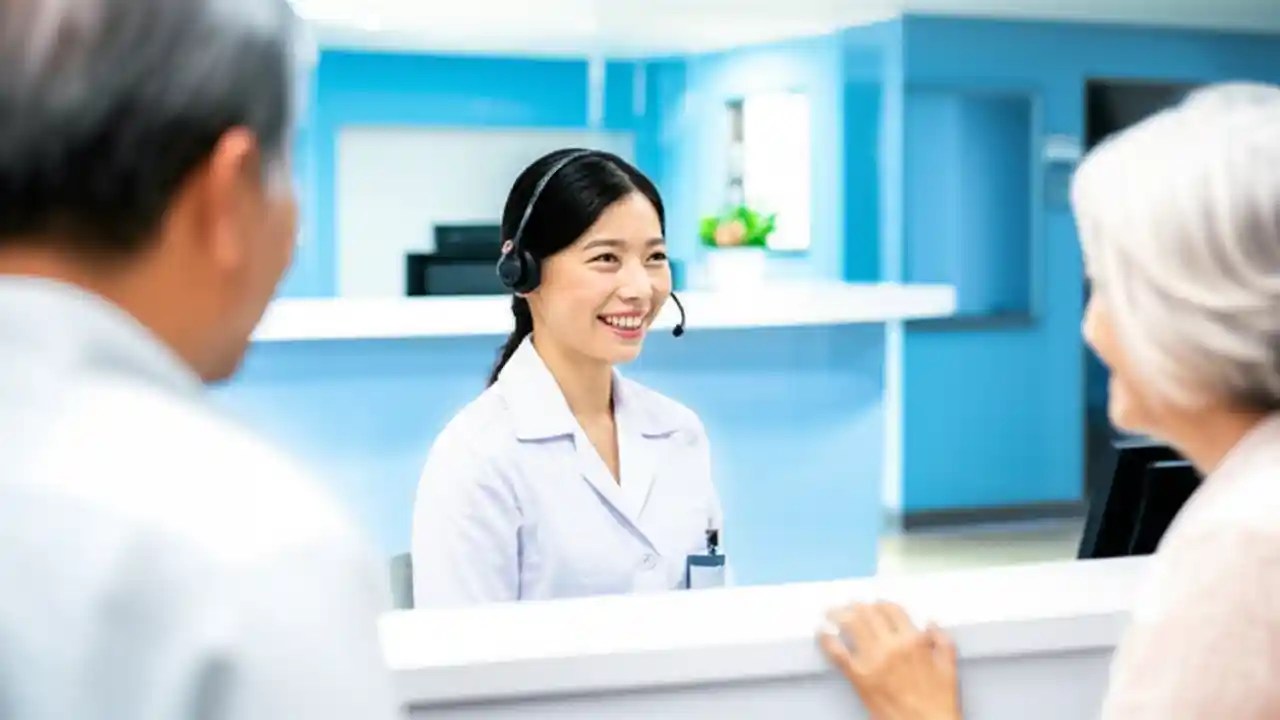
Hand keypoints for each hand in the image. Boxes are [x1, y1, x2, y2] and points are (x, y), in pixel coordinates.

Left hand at [818, 601, 961, 719]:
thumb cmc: (937, 703)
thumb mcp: (948, 669)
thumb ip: (942, 642)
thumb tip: (931, 624)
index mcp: (914, 640)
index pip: (891, 609)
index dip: (880, 603)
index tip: (874, 604)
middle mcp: (891, 645)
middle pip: (867, 612)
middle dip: (856, 606)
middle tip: (849, 605)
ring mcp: (873, 659)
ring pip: (850, 624)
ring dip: (838, 614)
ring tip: (831, 612)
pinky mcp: (858, 676)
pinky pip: (837, 651)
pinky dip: (827, 638)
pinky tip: (823, 632)